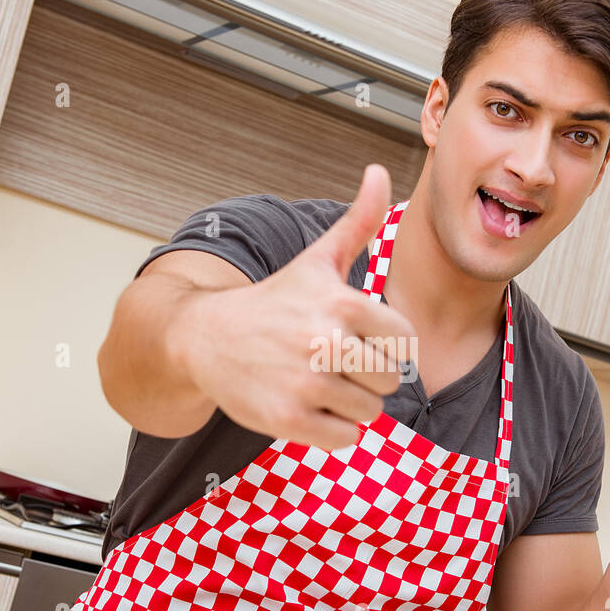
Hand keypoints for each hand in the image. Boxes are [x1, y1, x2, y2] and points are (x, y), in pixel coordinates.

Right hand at [181, 164, 416, 449]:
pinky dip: (331, 430)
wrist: (204, 338)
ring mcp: (305, 383)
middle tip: (333, 364)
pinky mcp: (287, 420)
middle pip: (390, 381)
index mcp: (341, 303)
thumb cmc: (273, 302)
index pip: (404, 343)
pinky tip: (306, 406)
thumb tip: (379, 171)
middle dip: (368, 377)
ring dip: (349, 405)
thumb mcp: (316, 260)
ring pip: (368, 413)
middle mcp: (325, 342)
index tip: (355, 338)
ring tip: (316, 383)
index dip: (384, 345)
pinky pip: (344, 439)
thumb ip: (357, 221)